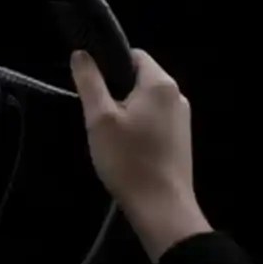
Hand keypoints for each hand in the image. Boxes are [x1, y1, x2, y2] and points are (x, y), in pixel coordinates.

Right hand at [71, 48, 211, 262]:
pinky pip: (154, 121)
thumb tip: (81, 55)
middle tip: (96, 116)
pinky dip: (138, 128)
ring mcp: (182, 119)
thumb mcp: (100, 119)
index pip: (134, 55)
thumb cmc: (128, 161)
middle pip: (140, 79)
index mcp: (160, 84)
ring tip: (109, 136)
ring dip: (126, 112)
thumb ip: (89, 82)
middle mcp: (177, 96)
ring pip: (146, 102)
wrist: (161, 208)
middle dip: (116, 92)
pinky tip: (125, 150)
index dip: (110, 64)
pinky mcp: (180, 140)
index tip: (92, 86)